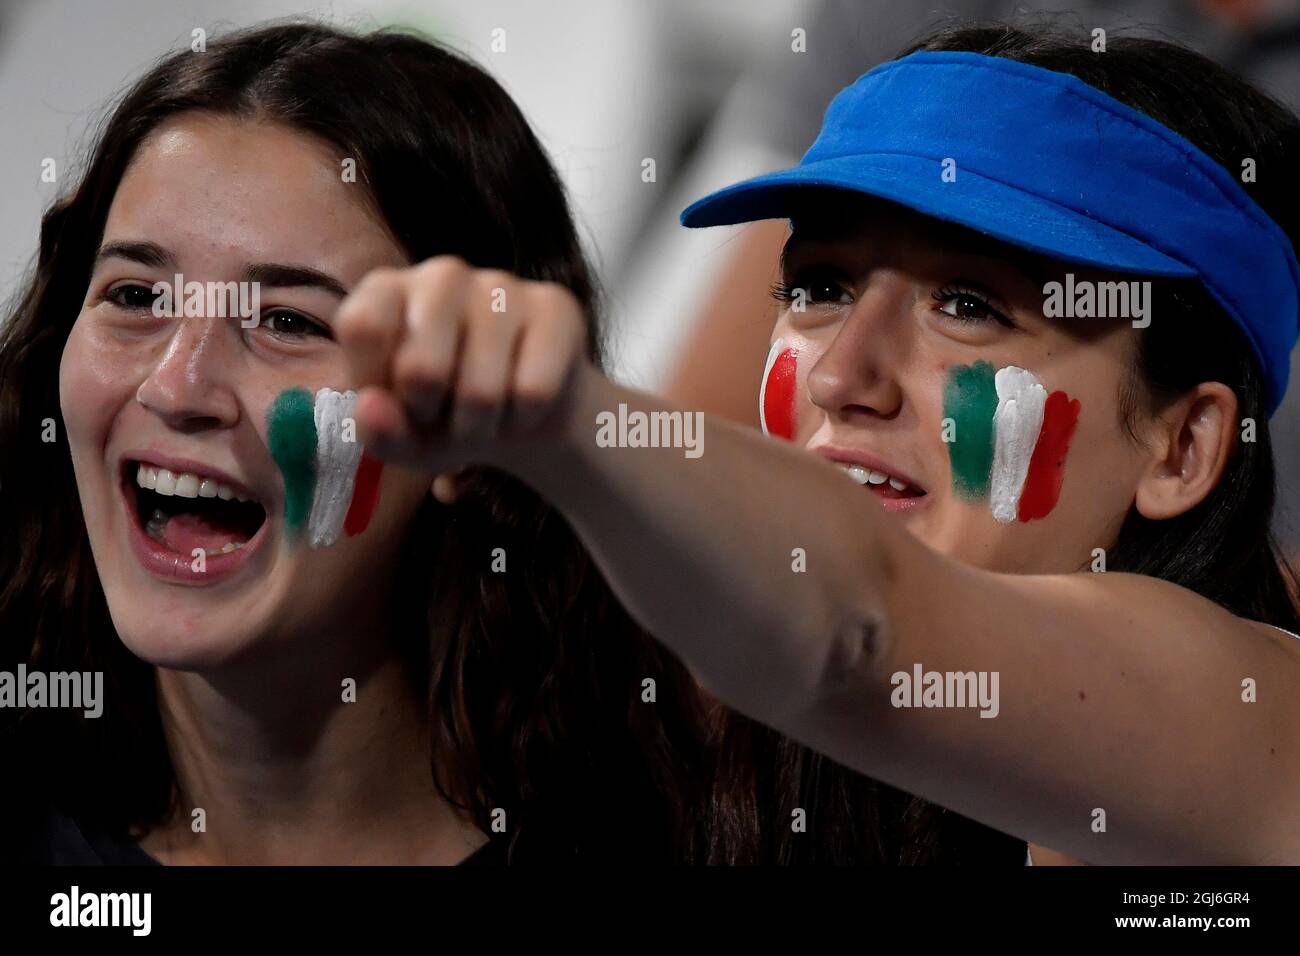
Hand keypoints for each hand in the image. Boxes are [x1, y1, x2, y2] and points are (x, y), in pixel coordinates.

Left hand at [334, 256, 588, 500]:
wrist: (522, 413)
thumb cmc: (445, 416)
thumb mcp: (403, 439)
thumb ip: (377, 430)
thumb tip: (372, 406)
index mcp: (388, 290)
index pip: (363, 326)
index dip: (377, 381)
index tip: (396, 398)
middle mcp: (442, 275)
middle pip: (421, 369)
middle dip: (434, 419)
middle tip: (444, 418)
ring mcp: (501, 284)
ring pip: (481, 392)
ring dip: (480, 428)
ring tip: (482, 418)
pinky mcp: (555, 306)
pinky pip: (533, 391)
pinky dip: (522, 419)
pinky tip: (521, 405)